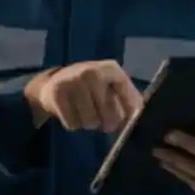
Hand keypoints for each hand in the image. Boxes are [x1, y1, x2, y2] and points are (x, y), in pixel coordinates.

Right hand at [24, 60, 141, 132]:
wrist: (54, 82)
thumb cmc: (92, 88)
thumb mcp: (110, 86)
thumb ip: (128, 99)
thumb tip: (140, 116)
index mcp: (109, 68)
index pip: (124, 88)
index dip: (129, 107)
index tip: (131, 122)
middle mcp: (91, 71)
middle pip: (108, 111)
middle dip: (109, 123)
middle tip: (107, 125)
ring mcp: (72, 81)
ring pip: (90, 121)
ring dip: (90, 124)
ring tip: (87, 114)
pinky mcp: (56, 93)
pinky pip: (72, 124)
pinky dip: (74, 124)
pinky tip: (73, 113)